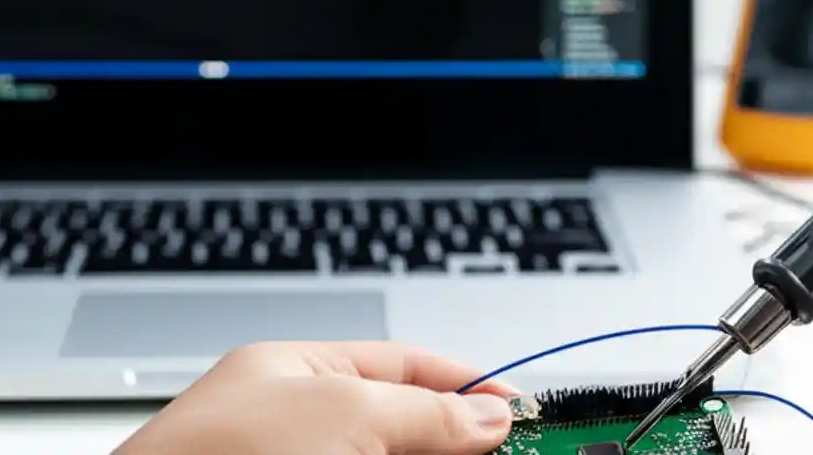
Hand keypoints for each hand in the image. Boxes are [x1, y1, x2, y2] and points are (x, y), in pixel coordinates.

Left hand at [114, 341, 517, 454]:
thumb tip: (489, 416)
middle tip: (517, 454)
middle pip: (400, 425)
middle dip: (458, 440)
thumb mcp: (344, 415)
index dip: (465, 384)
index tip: (520, 411)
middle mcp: (292, 423)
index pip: (399, 366)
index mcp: (293, 371)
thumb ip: (424, 414)